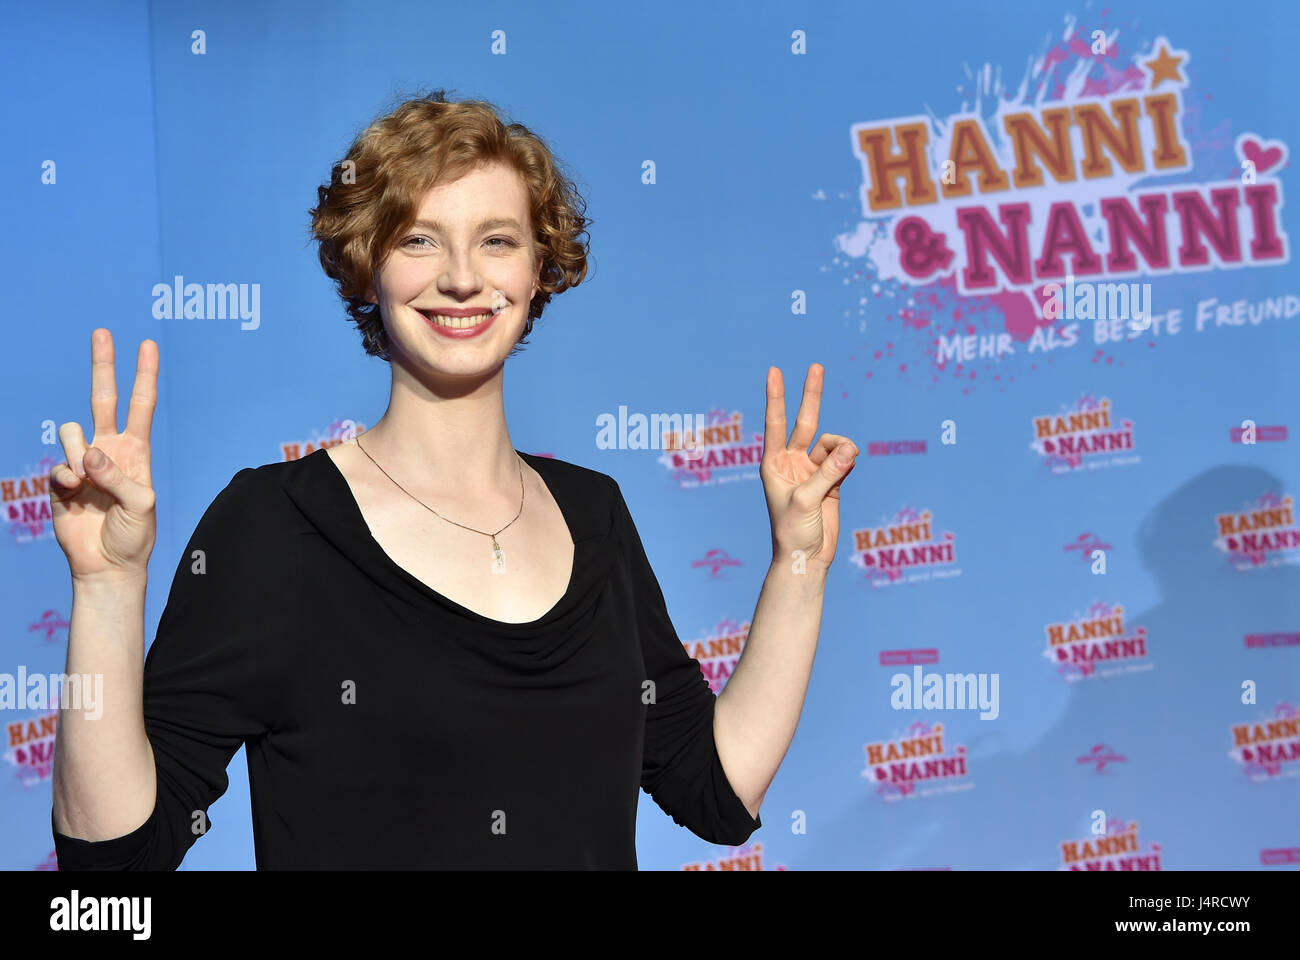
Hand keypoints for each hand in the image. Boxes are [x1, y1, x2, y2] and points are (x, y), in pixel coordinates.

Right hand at [49, 329, 159, 582]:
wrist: (107, 564)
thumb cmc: (134, 535)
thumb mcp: (141, 506)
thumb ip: (119, 476)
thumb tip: (90, 453)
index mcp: (136, 450)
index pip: (141, 405)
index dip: (144, 376)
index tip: (148, 345)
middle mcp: (109, 449)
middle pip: (104, 398)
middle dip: (103, 365)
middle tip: (102, 331)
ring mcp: (82, 462)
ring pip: (72, 431)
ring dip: (80, 454)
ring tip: (89, 482)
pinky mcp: (60, 479)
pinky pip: (58, 464)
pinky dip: (67, 478)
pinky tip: (76, 495)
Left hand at [760, 364, 857, 571]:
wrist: (807, 558)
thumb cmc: (793, 531)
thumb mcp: (806, 500)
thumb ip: (828, 472)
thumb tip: (851, 448)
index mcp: (774, 464)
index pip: (775, 423)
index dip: (776, 397)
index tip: (774, 371)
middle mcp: (792, 462)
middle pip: (804, 422)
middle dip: (811, 396)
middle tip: (816, 366)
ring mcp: (813, 470)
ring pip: (833, 444)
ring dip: (842, 450)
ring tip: (847, 463)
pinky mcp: (832, 480)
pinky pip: (845, 459)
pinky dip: (849, 461)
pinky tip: (849, 468)